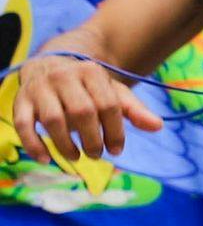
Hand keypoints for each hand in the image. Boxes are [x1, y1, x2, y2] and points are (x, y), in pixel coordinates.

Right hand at [11, 49, 159, 164]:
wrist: (49, 66)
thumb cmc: (87, 87)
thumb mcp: (112, 92)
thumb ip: (134, 109)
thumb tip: (159, 126)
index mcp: (91, 72)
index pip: (108, 105)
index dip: (115, 131)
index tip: (117, 150)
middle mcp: (64, 77)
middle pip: (82, 112)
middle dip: (92, 139)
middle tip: (97, 154)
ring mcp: (40, 88)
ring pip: (53, 120)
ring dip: (66, 145)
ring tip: (77, 156)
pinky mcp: (20, 101)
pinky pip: (23, 125)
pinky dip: (34, 144)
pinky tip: (46, 159)